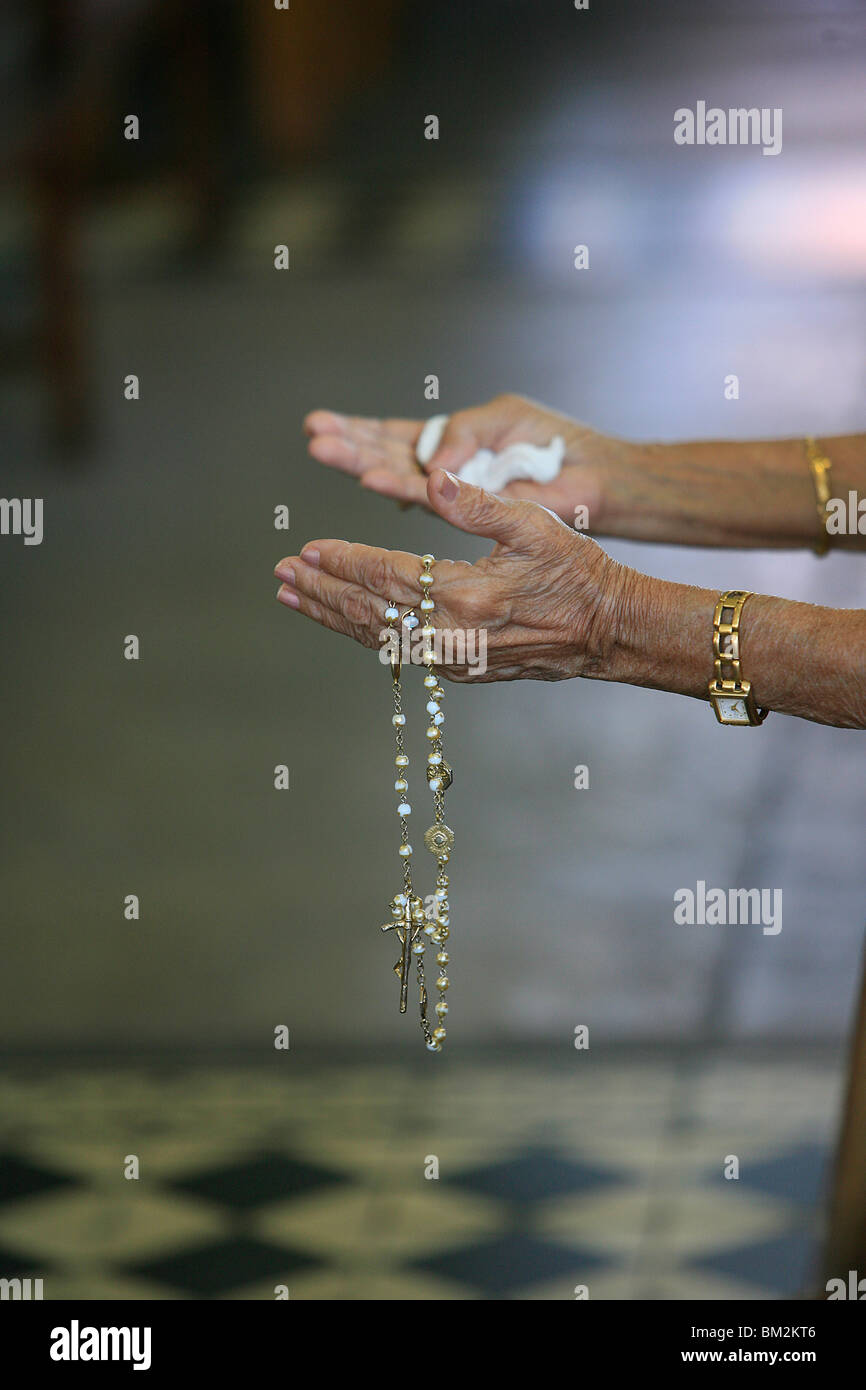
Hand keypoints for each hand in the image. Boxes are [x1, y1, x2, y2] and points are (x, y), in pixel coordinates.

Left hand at [274, 468, 634, 683]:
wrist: (607, 631)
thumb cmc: (576, 572)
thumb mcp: (534, 524)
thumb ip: (478, 504)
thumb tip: (432, 480)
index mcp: (468, 597)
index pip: (387, 578)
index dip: (344, 562)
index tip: (306, 548)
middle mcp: (453, 637)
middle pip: (369, 613)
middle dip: (321, 591)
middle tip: (280, 575)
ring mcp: (454, 660)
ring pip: (377, 638)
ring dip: (332, 615)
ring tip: (293, 597)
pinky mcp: (460, 671)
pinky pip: (399, 651)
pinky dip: (363, 633)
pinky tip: (343, 618)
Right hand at [304, 392, 619, 525]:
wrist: (594, 478)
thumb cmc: (555, 445)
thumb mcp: (503, 419)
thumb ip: (464, 431)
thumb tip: (429, 461)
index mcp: (448, 443)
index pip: (391, 437)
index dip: (356, 431)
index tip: (318, 424)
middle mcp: (443, 472)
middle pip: (384, 455)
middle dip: (347, 445)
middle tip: (312, 435)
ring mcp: (454, 494)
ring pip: (398, 476)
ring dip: (361, 463)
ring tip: (323, 450)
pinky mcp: (472, 512)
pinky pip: (430, 498)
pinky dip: (401, 487)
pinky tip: (372, 478)